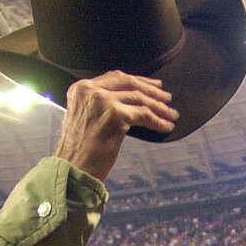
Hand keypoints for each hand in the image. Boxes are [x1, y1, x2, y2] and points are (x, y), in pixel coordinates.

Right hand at [55, 71, 178, 181]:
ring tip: (172, 114)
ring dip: (159, 108)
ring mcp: (102, 101)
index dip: (138, 80)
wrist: (73, 168)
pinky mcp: (115, 114)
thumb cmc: (79, 150)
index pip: (115, 77)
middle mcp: (90, 90)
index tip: (153, 85)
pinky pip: (144, 115)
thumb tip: (128, 100)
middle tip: (167, 98)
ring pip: (139, 98)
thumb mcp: (84, 117)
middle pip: (129, 83)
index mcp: (80, 88)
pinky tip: (166, 127)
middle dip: (152, 90)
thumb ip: (99, 104)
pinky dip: (158, 121)